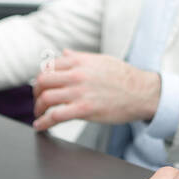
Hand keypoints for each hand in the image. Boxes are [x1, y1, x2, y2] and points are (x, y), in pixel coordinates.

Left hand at [31, 49, 160, 130]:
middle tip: (38, 100)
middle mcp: (76, 75)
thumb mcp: (101, 60)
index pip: (49, 66)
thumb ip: (78, 57)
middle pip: (42, 81)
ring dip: (38, 109)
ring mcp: (79, 92)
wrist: (142, 92)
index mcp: (79, 62)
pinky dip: (43, 122)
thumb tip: (63, 53)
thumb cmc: (124, 77)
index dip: (41, 78)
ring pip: (46, 99)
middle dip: (36, 93)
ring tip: (39, 115)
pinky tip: (40, 126)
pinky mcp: (84, 109)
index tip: (41, 86)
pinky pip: (55, 116)